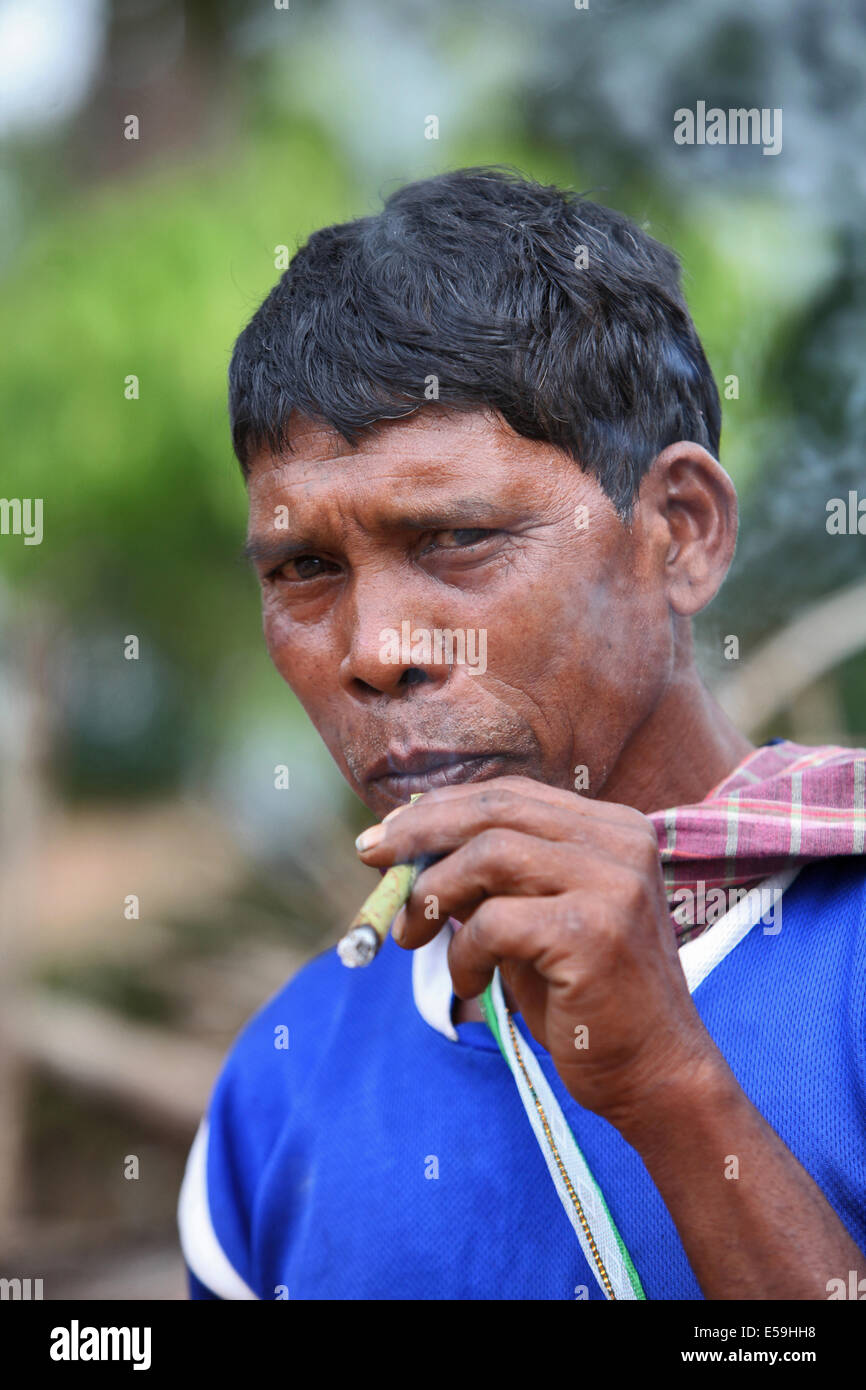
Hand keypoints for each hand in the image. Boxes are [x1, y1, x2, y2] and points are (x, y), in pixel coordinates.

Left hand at [355, 776, 723, 1136]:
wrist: (654, 1075)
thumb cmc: (584, 999)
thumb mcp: (532, 923)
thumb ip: (489, 881)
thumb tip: (407, 849)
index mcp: (613, 828)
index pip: (510, 795)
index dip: (440, 809)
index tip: (387, 836)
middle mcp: (620, 841)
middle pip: (495, 809)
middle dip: (420, 832)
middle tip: (370, 859)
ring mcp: (612, 883)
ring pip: (488, 855)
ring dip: (434, 894)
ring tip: (413, 937)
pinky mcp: (593, 931)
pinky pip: (493, 921)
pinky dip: (464, 952)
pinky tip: (471, 981)